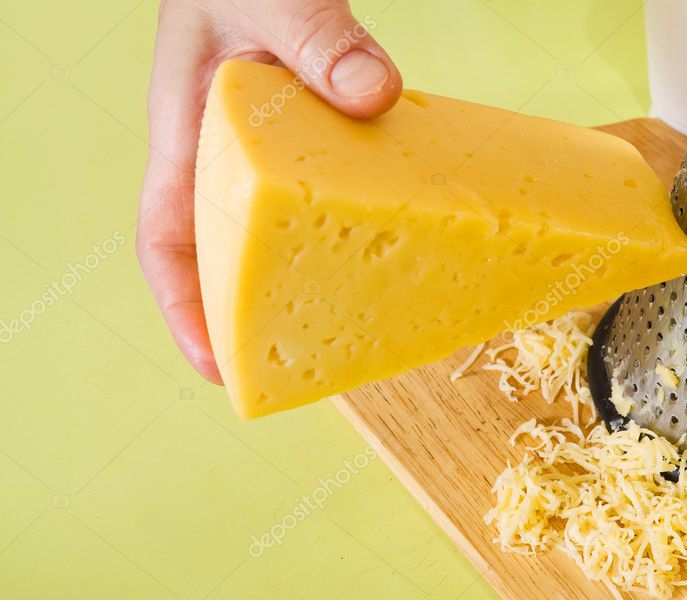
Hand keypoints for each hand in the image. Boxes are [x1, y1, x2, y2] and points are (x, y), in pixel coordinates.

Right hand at [137, 0, 401, 382]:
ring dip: (319, 268)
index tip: (214, 363)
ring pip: (289, 224)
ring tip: (367, 314)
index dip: (184, 306)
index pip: (167, 236)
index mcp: (189, 133)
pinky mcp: (320, 130)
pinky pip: (337, 184)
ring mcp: (275, 146)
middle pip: (232, 251)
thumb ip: (313, 37)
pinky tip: (407, 230)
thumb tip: (371, 94)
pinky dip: (363, 211)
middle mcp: (230, 153)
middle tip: (304, 363)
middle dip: (258, 310)